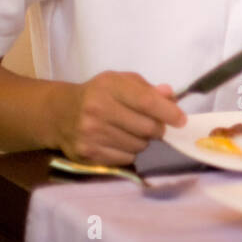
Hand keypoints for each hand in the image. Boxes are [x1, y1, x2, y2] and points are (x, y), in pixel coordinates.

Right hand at [53, 71, 185, 165]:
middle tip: (156, 126)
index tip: (181, 120)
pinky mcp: (87, 153)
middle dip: (158, 129)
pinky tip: (119, 141)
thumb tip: (171, 96)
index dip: (169, 113)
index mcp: (109, 87)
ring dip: (143, 141)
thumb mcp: (121, 82)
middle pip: (147, 128)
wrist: (60, 113)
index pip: (147, 102)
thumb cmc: (99, 94)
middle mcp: (98, 110)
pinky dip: (129, 152)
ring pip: (138, 146)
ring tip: (132, 132)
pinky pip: (125, 159)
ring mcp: (91, 134)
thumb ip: (147, 88)